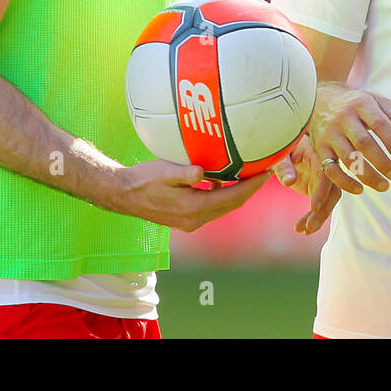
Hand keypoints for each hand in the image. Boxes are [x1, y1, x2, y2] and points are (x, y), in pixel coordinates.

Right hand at [110, 160, 268, 231]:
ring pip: (223, 206)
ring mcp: (190, 221)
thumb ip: (184, 172)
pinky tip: (223, 178)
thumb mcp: (164, 171)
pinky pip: (212, 206)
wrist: (122, 194)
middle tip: (265, 169)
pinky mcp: (186, 218)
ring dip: (238, 191)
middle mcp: (195, 219)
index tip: (268, 171)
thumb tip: (202, 171)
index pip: (233, 197)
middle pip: (232, 204)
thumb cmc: (142, 179)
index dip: (253, 185)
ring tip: (251, 173)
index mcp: (193, 208)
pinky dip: (222, 193)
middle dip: (251, 188)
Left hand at [273, 134, 341, 234]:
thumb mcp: (280, 154)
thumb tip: (289, 181)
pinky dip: (312, 218)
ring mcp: (322, 180)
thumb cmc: (282, 146)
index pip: (325, 175)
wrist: (285, 145)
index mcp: (317, 156)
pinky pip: (320, 206)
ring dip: (318, 218)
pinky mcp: (318, 188)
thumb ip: (284, 167)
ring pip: (328, 202)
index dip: (321, 192)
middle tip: (310, 227)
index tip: (313, 207)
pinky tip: (301, 229)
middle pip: (332, 192)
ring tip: (303, 230)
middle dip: (323, 211)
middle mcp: (325, 169)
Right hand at [309, 82, 390, 196]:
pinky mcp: (320, 147)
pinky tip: (360, 189)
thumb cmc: (355, 103)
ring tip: (384, 185)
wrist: (318, 98)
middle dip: (381, 162)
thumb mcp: (376, 102)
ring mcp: (330, 134)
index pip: (379, 123)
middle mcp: (343, 118)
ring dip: (366, 175)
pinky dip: (343, 182)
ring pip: (348, 158)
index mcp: (361, 104)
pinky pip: (330, 169)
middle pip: (363, 143)